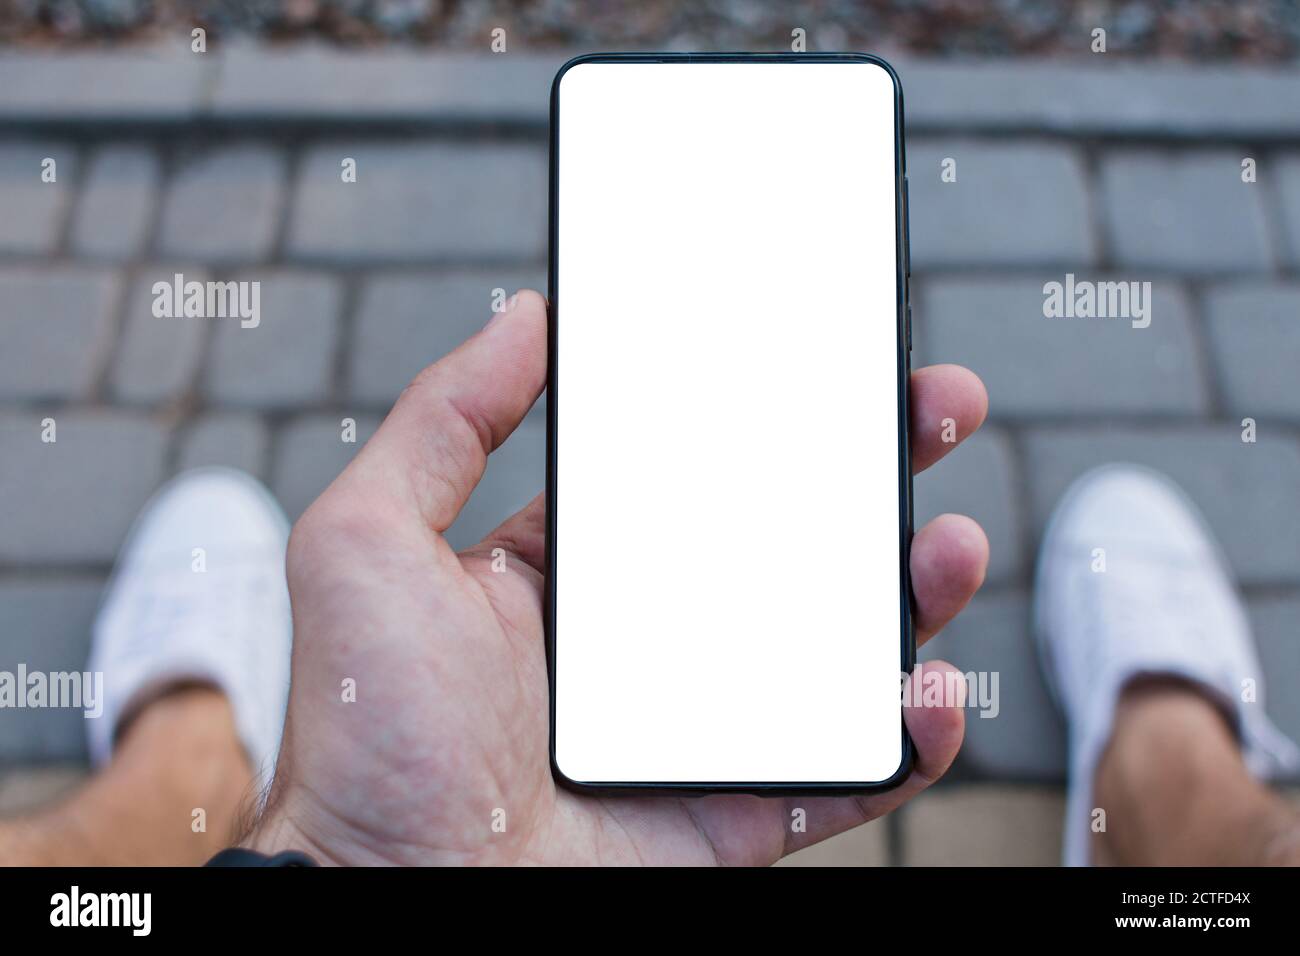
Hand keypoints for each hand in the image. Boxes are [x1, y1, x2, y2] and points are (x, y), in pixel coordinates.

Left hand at [250, 290, 989, 864]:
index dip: (767, 408)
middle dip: (871, 473)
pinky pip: (844, 770)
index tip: (829, 349)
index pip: (695, 470)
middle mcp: (648, 640)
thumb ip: (442, 421)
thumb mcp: (368, 541)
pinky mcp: (736, 807)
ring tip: (949, 541)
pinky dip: (905, 734)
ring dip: (912, 587)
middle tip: (936, 407)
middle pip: (788, 541)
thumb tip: (527, 315)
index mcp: (573, 571)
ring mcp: (701, 723)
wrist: (399, 899)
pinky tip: (925, 688)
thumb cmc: (365, 731)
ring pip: (835, 644)